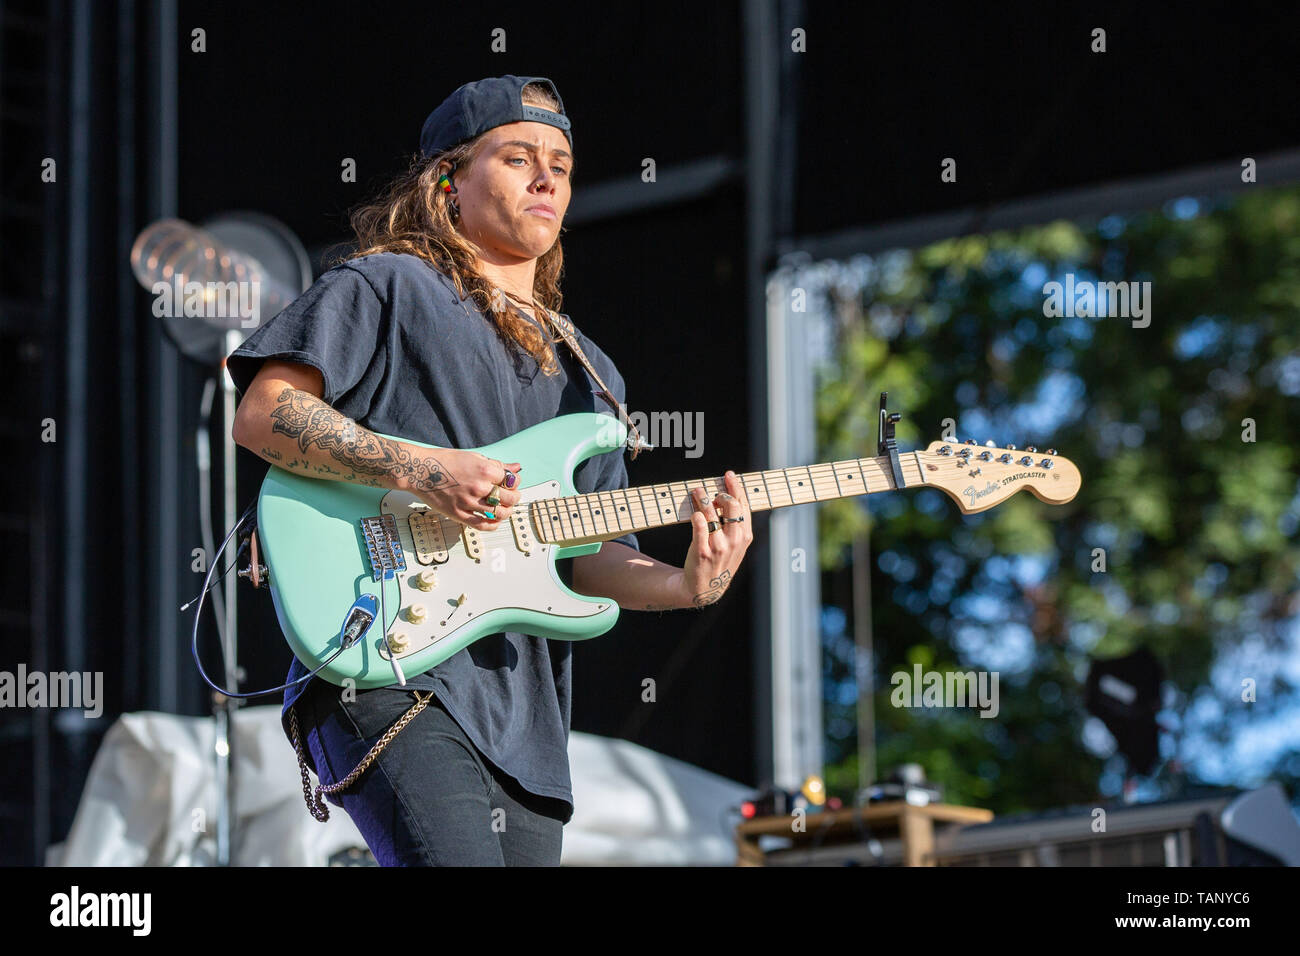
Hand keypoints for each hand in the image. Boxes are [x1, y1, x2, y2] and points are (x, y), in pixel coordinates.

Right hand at [414, 449, 521, 531]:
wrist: (420, 470)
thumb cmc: (444, 461)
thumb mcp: (473, 457)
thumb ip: (497, 464)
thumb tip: (515, 468)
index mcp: (485, 470)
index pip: (512, 480)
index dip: (515, 482)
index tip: (512, 483)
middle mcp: (479, 487)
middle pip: (510, 498)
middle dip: (514, 497)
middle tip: (511, 496)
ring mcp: (469, 502)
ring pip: (500, 513)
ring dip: (507, 511)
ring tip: (504, 508)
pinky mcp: (459, 514)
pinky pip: (483, 525)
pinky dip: (494, 525)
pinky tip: (495, 521)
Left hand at [679, 470, 753, 606]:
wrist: (705, 587)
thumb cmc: (721, 561)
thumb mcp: (737, 546)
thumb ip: (737, 524)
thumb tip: (730, 496)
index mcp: (745, 536)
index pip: (743, 506)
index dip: (736, 487)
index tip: (729, 475)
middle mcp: (734, 541)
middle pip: (731, 506)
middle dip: (721, 493)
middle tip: (711, 491)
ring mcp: (718, 546)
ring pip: (712, 513)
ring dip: (703, 498)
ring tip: (697, 491)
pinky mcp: (702, 550)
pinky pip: (699, 525)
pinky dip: (696, 515)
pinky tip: (694, 512)